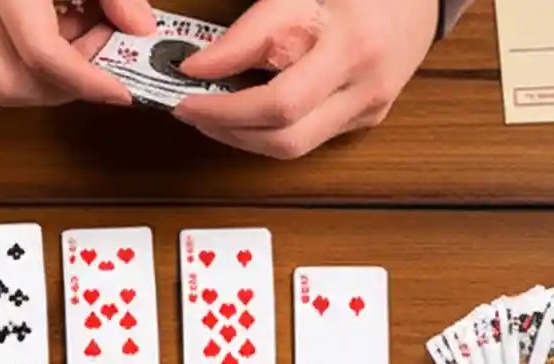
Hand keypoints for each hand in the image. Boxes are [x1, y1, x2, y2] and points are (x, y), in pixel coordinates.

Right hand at [0, 0, 154, 106]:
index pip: (40, 55)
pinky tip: (75, 17)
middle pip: (12, 84)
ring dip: (61, 71)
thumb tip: (141, 31)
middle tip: (105, 58)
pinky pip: (11, 54)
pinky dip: (51, 53)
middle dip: (67, 86)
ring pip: (10, 78)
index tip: (124, 91)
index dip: (87, 81)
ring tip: (93, 28)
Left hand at [173, 0, 437, 158]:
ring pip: (291, 147)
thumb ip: (255, 27)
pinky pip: (306, 140)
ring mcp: (367, 107)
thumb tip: (203, 63)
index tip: (185, 74)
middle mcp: (364, 83)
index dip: (222, 87)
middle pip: (282, 131)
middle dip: (225, 123)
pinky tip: (244, 112)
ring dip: (240, 135)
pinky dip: (266, 131)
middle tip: (187, 106)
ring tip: (209, 111)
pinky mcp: (365, 119)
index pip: (275, 90)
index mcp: (352, 42)